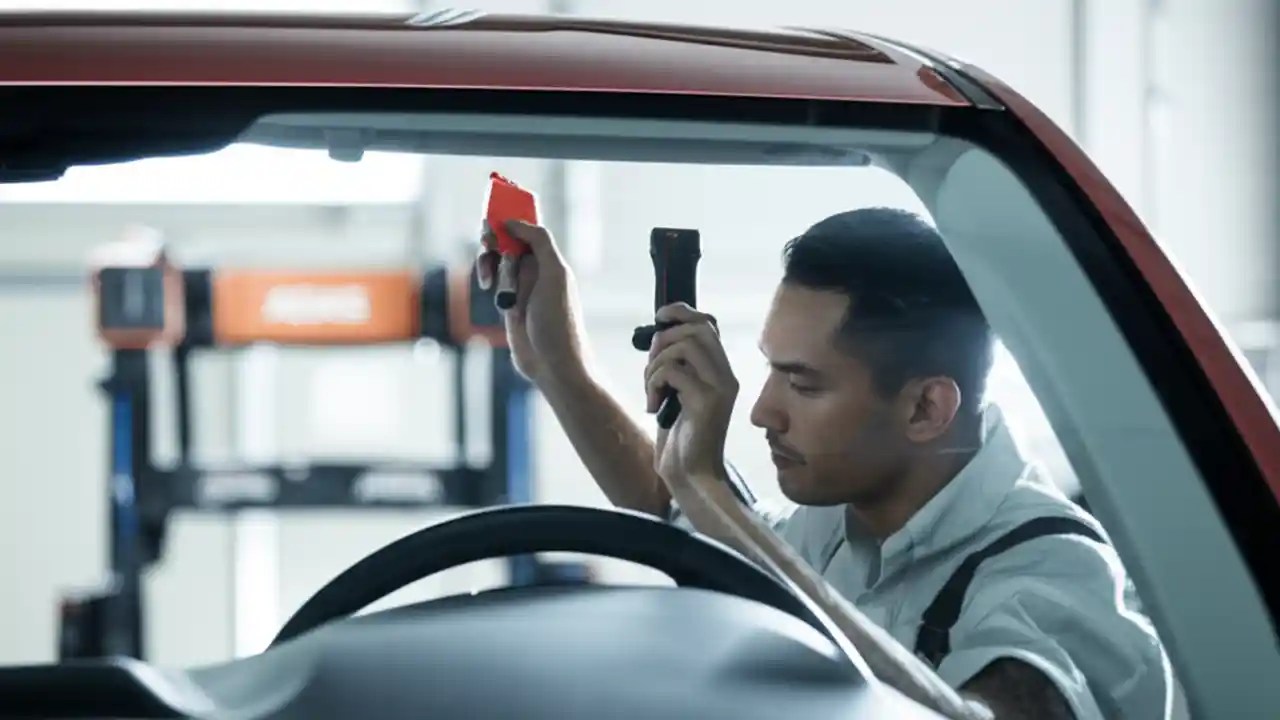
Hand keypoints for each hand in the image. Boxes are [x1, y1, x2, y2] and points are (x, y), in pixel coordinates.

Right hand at [477, 220, 588, 385]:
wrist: (552, 362)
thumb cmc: (559, 320)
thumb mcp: (555, 273)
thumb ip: (539, 242)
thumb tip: (515, 222)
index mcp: (549, 259)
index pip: (528, 228)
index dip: (512, 216)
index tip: (495, 207)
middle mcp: (535, 270)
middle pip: (506, 241)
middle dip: (494, 238)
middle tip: (487, 240)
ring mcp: (520, 287)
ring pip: (496, 262)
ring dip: (489, 264)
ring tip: (491, 277)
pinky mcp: (508, 304)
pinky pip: (493, 282)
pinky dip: (487, 280)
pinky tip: (490, 289)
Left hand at [644, 303, 737, 483]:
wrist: (692, 476)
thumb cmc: (682, 439)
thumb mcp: (678, 395)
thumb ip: (676, 367)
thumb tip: (658, 335)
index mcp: (722, 373)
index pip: (708, 325)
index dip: (682, 312)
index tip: (660, 317)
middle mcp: (726, 377)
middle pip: (697, 329)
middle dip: (664, 339)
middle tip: (650, 367)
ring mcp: (720, 388)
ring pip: (683, 346)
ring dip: (655, 364)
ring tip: (651, 391)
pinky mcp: (707, 402)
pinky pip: (673, 371)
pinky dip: (653, 383)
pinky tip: (653, 406)